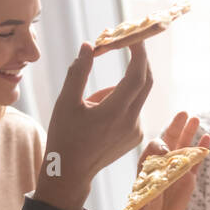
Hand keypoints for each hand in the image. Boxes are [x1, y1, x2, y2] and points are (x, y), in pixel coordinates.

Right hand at [35, 40, 154, 209]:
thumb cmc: (64, 137)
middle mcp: (131, 122)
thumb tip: (89, 46)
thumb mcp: (66, 102)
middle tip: (127, 44)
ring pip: (135, 97)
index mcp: (115, 112)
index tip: (134, 36)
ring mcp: (136, 131)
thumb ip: (78, 72)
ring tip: (89, 105)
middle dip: (138, 61)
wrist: (70, 173)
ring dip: (119, 87)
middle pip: (145, 82)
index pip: (137, 75)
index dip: (139, 53)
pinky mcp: (135, 137)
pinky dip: (119, 102)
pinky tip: (97, 118)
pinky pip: (132, 110)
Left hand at [127, 111, 209, 209]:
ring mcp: (177, 170)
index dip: (160, 145)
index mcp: (149, 163)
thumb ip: (151, 177)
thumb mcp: (144, 193)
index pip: (155, 147)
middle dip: (177, 127)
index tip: (165, 148)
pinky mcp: (188, 178)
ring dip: (190, 133)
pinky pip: (196, 161)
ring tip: (195, 119)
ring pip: (185, 147)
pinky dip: (201, 149)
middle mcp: (163, 164)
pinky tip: (207, 138)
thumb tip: (159, 158)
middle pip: (171, 140)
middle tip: (183, 113)